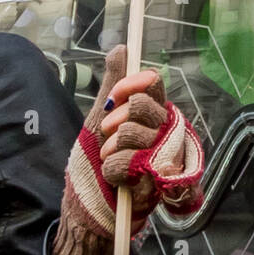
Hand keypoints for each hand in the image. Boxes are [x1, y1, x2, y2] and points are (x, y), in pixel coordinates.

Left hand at [51, 44, 203, 254]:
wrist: (89, 206)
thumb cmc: (95, 162)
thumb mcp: (99, 119)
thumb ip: (112, 85)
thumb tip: (121, 48)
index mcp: (152, 114)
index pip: (153, 84)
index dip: (132, 84)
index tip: (113, 96)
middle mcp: (163, 132)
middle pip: (142, 107)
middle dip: (115, 122)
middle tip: (106, 136)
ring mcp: (164, 157)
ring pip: (135, 134)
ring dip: (112, 149)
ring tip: (108, 160)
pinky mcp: (159, 183)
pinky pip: (131, 162)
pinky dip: (114, 170)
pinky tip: (116, 179)